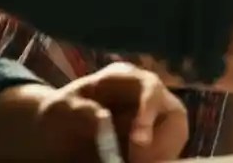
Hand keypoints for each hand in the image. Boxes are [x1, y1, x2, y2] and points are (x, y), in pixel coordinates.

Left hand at [57, 62, 189, 161]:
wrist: (56, 131)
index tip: (138, 141)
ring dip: (161, 153)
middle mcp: (147, 94)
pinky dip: (157, 159)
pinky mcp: (156, 137)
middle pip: (175, 113)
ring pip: (176, 134)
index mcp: (125, 78)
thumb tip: (101, 119)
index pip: (150, 87)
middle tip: (138, 162)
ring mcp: (155, 116)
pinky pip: (168, 150)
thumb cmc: (58, 114)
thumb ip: (76, 110)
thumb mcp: (57, 108)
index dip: (150, 112)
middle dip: (163, 141)